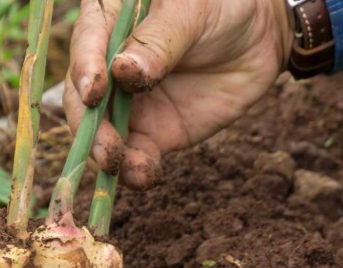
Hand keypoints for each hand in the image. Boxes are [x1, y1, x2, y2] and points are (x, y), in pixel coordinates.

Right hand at [65, 0, 293, 188]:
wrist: (260, 39)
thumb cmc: (221, 5)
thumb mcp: (192, 10)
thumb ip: (159, 40)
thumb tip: (124, 72)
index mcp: (108, 22)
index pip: (85, 45)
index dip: (85, 71)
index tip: (94, 93)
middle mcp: (107, 68)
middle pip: (82, 99)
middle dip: (89, 126)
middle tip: (104, 145)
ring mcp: (126, 105)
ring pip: (102, 135)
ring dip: (106, 156)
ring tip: (119, 165)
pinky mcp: (150, 134)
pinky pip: (134, 157)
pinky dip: (134, 171)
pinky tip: (145, 175)